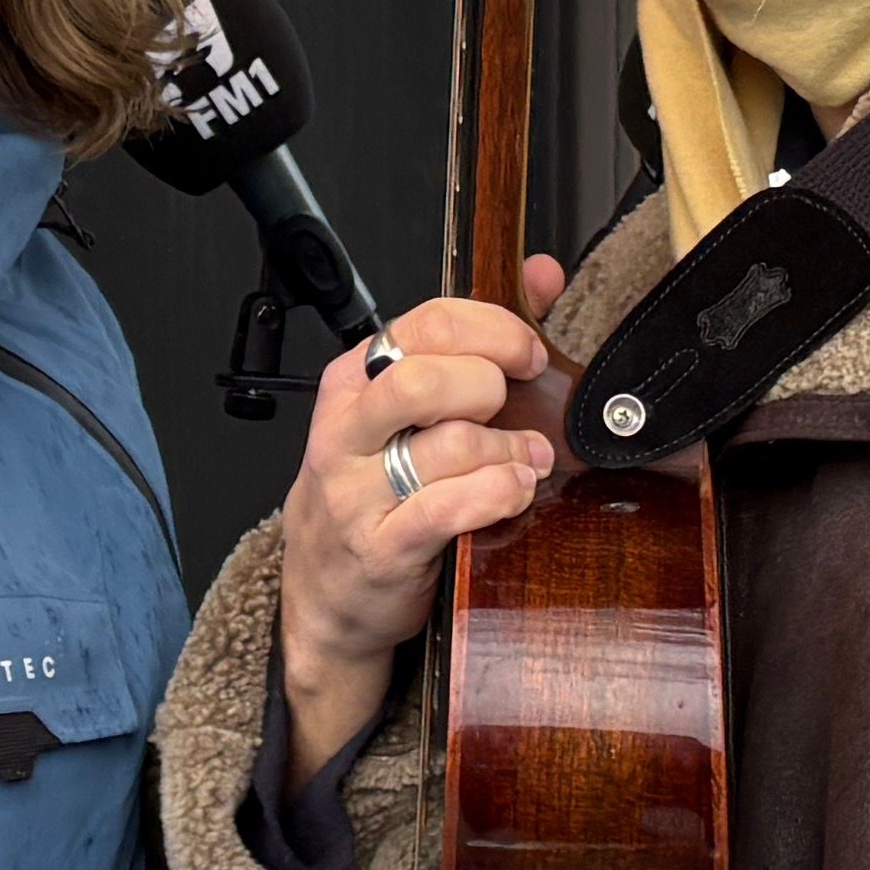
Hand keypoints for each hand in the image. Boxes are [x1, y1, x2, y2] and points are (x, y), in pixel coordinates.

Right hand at [277, 258, 568, 764]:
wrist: (326, 596)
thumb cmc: (374, 494)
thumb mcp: (404, 415)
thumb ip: (473, 343)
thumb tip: (543, 273)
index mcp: (352, 383)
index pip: (422, 324)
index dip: (490, 330)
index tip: (526, 353)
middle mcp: (345, 432)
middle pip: (424, 379)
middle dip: (490, 385)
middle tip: (517, 405)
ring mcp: (357, 493)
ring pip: (446, 445)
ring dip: (509, 451)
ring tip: (529, 461)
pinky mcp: (381, 548)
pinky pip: (449, 509)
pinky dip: (497, 495)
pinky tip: (514, 493)